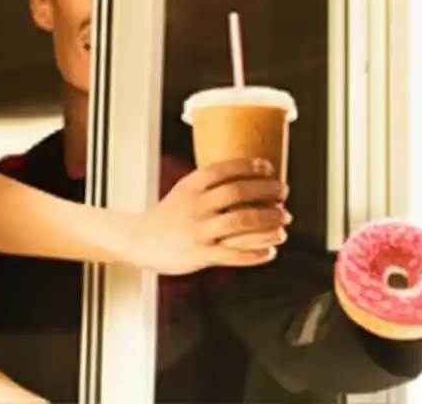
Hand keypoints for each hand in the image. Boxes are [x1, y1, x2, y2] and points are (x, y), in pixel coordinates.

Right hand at [126, 158, 290, 274]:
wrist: (138, 241)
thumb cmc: (170, 214)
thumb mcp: (185, 190)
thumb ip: (212, 184)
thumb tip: (250, 176)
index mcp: (191, 186)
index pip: (225, 169)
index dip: (250, 166)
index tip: (269, 167)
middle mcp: (195, 206)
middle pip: (238, 192)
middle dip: (266, 191)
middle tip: (284, 192)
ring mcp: (198, 231)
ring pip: (241, 222)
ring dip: (269, 221)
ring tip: (284, 221)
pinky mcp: (200, 255)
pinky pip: (234, 255)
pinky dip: (255, 254)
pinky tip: (270, 252)